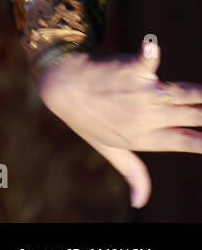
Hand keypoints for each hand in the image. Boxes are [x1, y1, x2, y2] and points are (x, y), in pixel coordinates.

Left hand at [38, 39, 201, 207]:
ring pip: (183, 92)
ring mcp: (139, 92)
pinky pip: (145, 60)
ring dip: (200, 93)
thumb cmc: (87, 118)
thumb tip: (140, 203)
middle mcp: (146, 116)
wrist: (61, 87)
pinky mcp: (130, 69)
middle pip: (192, 116)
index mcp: (144, 137)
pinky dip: (149, 53)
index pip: (186, 143)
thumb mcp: (108, 148)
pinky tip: (151, 46)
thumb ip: (132, 172)